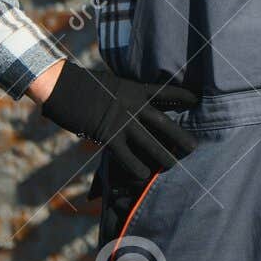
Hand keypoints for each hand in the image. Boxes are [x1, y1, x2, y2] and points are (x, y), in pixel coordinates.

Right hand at [40, 61, 199, 178]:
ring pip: (149, 141)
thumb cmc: (84, 84)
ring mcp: (122, 120)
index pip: (164, 93)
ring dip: (163, 155)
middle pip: (163, 122)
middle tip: (194, 147)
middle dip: (180, 135)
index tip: (197, 100)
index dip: (182, 97)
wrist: (62, 85)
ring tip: (174, 166)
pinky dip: (135, 166)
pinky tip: (143, 175)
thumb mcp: (112, 84)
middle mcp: (133, 105)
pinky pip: (126, 154)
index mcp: (135, 90)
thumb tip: (131, 104)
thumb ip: (125, 96)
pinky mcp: (107, 134)